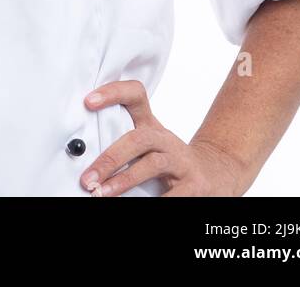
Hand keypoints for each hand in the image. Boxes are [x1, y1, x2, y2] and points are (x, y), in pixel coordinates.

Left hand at [79, 80, 246, 196]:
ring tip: (101, 194)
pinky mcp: (195, 185)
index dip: (113, 92)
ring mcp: (182, 161)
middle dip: (110, 157)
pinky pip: (171, 195)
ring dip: (124, 180)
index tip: (88, 101)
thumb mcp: (149, 148)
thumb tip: (84, 160)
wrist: (215, 175)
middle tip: (88, 177)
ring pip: (152, 164)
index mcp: (152, 126)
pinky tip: (134, 208)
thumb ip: (123, 146)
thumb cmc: (170, 163)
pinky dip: (154, 202)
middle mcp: (166, 139)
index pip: (135, 95)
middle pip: (138, 137)